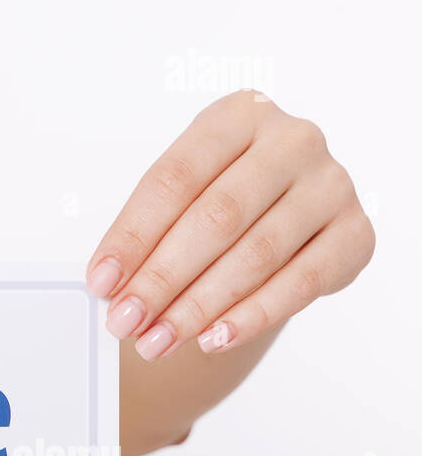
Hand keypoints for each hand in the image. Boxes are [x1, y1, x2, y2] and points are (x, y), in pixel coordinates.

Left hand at [85, 89, 374, 360]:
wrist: (284, 211)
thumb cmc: (220, 196)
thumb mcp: (182, 194)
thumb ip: (148, 231)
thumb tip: (108, 284)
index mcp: (238, 115)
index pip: (174, 179)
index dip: (132, 235)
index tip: (100, 282)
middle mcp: (292, 141)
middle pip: (216, 218)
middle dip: (162, 278)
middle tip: (125, 321)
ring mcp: (331, 185)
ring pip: (256, 255)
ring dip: (199, 306)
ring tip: (158, 341)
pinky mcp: (356, 233)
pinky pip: (301, 283)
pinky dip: (251, 316)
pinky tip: (212, 338)